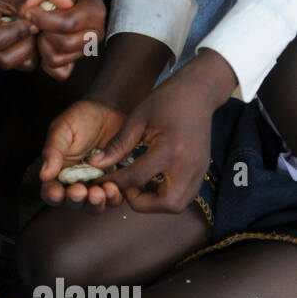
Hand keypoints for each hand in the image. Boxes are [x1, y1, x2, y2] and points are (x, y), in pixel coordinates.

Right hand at [0, 0, 36, 71]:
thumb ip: (26, 9)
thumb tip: (36, 27)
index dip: (20, 33)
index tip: (32, 19)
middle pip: (4, 60)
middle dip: (26, 46)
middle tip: (36, 29)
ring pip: (12, 64)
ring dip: (28, 52)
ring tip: (33, 32)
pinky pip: (17, 64)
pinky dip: (28, 54)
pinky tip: (31, 37)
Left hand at [24, 0, 105, 81]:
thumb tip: (59, 1)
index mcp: (95, 13)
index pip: (67, 24)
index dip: (42, 19)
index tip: (29, 10)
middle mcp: (95, 34)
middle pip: (62, 45)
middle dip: (42, 31)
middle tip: (34, 19)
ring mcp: (86, 49)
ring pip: (57, 60)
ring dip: (41, 45)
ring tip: (39, 28)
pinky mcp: (75, 58)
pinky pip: (59, 72)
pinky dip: (45, 61)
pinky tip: (42, 41)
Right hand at [40, 99, 128, 208]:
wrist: (113, 108)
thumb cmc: (83, 117)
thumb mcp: (63, 129)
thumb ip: (53, 150)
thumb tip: (44, 175)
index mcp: (59, 171)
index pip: (51, 191)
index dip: (53, 195)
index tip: (58, 192)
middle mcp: (77, 182)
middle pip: (73, 203)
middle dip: (76, 201)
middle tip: (81, 191)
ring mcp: (97, 184)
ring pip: (94, 206)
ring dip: (95, 203)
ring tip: (99, 192)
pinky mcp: (117, 182)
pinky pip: (115, 198)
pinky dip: (114, 198)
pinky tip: (114, 188)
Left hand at [91, 54, 233, 213]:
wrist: (198, 92)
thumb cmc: (166, 101)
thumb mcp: (137, 119)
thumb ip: (117, 145)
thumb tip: (95, 165)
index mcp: (170, 149)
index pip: (137, 178)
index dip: (115, 182)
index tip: (101, 180)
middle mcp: (189, 165)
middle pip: (167, 203)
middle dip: (141, 202)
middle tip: (126, 187)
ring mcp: (199, 170)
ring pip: (177, 205)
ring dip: (154, 202)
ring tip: (138, 185)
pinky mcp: (202, 171)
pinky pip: (184, 196)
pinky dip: (165, 196)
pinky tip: (151, 181)